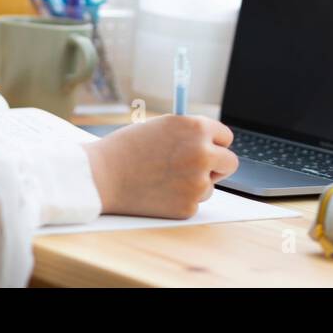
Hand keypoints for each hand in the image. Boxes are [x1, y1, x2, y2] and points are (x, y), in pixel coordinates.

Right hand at [82, 114, 238, 218]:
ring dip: (195, 183)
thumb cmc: (126, 148)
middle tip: (198, 166)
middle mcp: (202, 153)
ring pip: (211, 185)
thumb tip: (212, 141)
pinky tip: (159, 191)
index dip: (214, 142)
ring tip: (164, 177)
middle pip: (230, 162)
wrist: (101, 176)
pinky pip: (194, 202)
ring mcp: (197, 182)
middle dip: (217, 165)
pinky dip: (181, 199)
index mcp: (196, 128)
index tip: (206, 146)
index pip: (225, 136)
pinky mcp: (188, 206)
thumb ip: (189, 133)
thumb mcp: (162, 126)